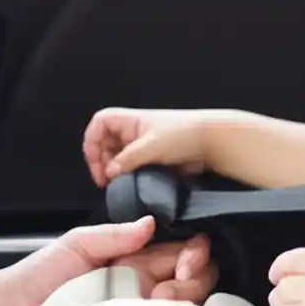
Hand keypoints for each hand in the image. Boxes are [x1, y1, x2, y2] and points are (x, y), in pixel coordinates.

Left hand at [3, 217, 218, 305]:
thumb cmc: (36, 278)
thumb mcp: (77, 245)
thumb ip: (114, 233)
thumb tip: (151, 222)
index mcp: (138, 258)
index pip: (186, 249)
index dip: (195, 254)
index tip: (183, 264)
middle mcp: (148, 284)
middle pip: (198, 277)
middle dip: (192, 282)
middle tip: (163, 293)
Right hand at [83, 107, 212, 186]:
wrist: (211, 142)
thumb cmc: (184, 134)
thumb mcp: (151, 146)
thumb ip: (127, 160)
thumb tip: (110, 173)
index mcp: (130, 120)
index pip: (100, 124)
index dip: (93, 142)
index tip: (97, 163)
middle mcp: (134, 131)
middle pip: (105, 144)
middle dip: (102, 161)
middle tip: (107, 180)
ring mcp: (142, 145)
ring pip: (118, 158)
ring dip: (116, 171)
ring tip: (119, 184)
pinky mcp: (152, 159)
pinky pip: (132, 168)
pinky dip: (128, 176)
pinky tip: (132, 185)